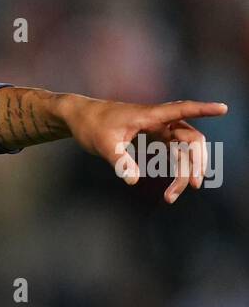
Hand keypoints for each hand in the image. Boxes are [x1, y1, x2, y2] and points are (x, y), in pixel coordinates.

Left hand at [60, 95, 226, 202]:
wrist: (81, 118)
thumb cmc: (92, 126)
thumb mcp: (103, 145)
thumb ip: (120, 161)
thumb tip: (134, 180)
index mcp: (150, 115)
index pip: (182, 109)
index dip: (204, 109)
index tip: (224, 109)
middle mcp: (159, 120)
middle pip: (190, 138)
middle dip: (195, 162)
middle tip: (193, 186)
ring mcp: (158, 129)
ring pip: (184, 150)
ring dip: (184, 171)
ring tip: (171, 198)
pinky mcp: (154, 137)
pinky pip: (174, 153)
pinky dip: (176, 169)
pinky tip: (172, 189)